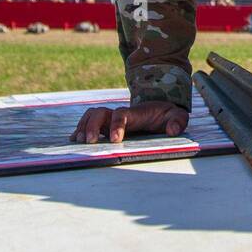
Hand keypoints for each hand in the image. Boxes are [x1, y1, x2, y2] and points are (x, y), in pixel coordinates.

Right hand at [71, 101, 188, 143]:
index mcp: (135, 113)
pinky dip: (81, 130)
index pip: (121, 115)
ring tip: (79, 141)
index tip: (115, 140)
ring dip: (83, 127)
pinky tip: (74, 140)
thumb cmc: (168, 115)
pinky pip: (89, 123)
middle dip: (92, 125)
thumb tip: (172, 130)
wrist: (160, 109)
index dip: (116, 125)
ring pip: (91, 116)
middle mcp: (120, 114)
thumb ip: (177, 121)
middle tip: (89, 142)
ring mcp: (111, 119)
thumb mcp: (177, 115)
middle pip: (99, 113)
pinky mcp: (107, 126)